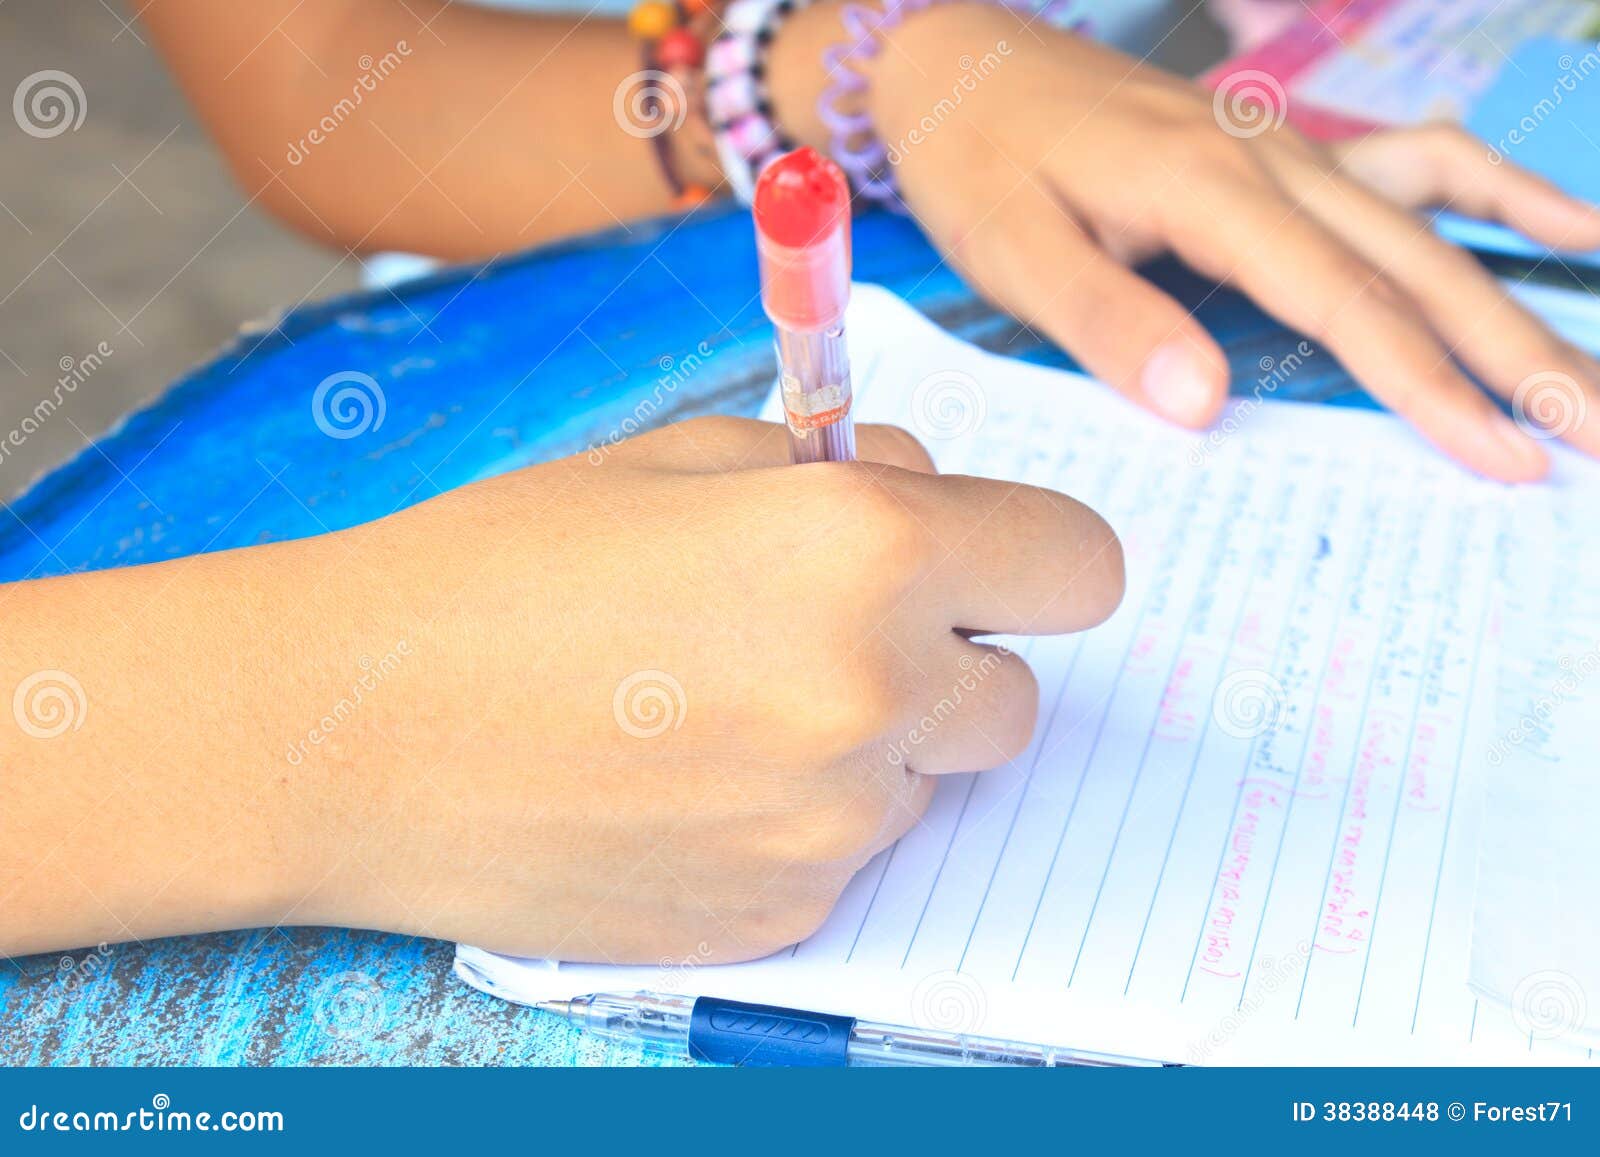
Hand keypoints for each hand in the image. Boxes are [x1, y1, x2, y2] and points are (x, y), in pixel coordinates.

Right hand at [305, 417, 1122, 962]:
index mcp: (867, 555)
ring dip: (868, 743)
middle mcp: (875, 701)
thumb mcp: (680, 455)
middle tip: (825, 632)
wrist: (354, 729)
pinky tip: (681, 782)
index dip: (1034, 557)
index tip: (990, 562)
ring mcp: (831, 829)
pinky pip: (847, 855)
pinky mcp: (780, 919)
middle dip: (947, 659)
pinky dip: (798, 819)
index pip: (1081, 567)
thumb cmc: (499, 565)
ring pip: (927, 781)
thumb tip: (931, 500)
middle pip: (1015, 696)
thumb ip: (840, 474)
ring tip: (719, 710)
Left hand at [860, 5, 1599, 480]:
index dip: (1427, 384)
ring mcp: (1286, 148)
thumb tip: (1205, 403)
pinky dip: (1494, 192)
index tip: (1501, 454)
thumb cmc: (977, 159)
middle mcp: (1271, 159)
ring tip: (1585, 373)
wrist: (957, 65)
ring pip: (1430, 223)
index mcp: (1210, 188)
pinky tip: (1569, 225)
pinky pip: (1413, 162)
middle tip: (1590, 435)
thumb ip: (1110, 321)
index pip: (1344, 300)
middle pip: (1417, 263)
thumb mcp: (1014, 248)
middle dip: (1512, 355)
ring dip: (1515, 296)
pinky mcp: (1281, 151)